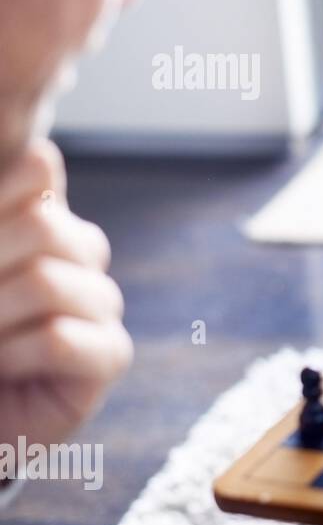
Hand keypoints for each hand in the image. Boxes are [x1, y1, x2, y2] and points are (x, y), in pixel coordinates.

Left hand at [0, 140, 131, 451]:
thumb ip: (6, 213)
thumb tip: (41, 154)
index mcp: (40, 218)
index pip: (37, 167)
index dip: (3, 192)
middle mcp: (79, 253)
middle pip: (43, 225)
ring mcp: (100, 303)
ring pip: (49, 282)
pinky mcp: (109, 355)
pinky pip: (61, 337)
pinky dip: (16, 355)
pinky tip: (5, 370)